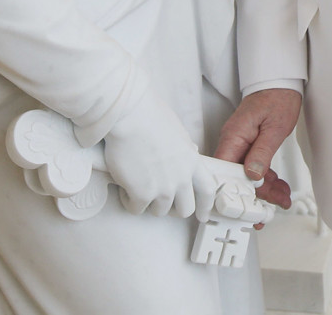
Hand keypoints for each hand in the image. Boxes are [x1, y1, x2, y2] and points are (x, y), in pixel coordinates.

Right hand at [103, 91, 213, 218]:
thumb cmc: (150, 117)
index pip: (207, 191)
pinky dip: (129, 201)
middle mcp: (181, 178)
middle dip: (173, 209)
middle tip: (161, 202)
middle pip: (185, 209)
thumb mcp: (177, 135)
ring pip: (159, 211)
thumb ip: (183, 153)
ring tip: (137, 187)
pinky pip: (136, 209)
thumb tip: (183, 160)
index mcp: (192, 161)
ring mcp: (163, 188)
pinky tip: (124, 188)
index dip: (205, 206)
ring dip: (149, 203)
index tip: (202, 215)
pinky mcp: (142, 194)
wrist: (130, 116)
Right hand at [214, 89, 302, 207]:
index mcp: (234, 137)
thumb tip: (252, 175)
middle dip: (254, 196)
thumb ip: (263, 152)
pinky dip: (266, 179)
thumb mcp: (275, 128)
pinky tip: (278, 187)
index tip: (244, 208)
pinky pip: (253, 168)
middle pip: (235, 178)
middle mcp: (232, 142)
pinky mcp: (248, 146)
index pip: (224, 171)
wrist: (280, 83)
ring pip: (246, 176)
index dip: (232, 193)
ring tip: (281, 199)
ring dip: (264, 190)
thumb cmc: (277, 98)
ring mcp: (240, 145)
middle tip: (270, 208)